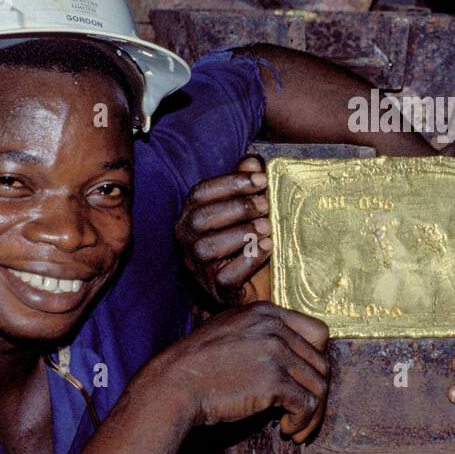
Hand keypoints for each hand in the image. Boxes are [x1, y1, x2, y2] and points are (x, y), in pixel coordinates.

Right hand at [170, 301, 329, 442]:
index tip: (305, 381)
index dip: (316, 359)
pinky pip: (306, 404)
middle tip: (302, 412)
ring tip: (297, 427)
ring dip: (312, 412)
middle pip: (320, 361)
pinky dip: (302, 422)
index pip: (317, 332)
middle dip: (316, 391)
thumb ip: (259, 333)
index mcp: (267, 312)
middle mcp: (275, 327)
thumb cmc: (197, 366)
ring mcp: (276, 352)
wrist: (174, 384)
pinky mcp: (275, 380)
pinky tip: (286, 430)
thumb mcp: (229, 330)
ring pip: (318, 385)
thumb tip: (290, 355)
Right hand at [176, 156, 271, 305]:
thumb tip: (252, 162)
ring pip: (207, 248)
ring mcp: (198, 267)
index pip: (200, 193)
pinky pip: (225, 277)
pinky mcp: (216, 291)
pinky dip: (248, 260)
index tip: (261, 179)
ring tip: (267, 228)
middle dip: (237, 207)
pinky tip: (267, 248)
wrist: (251, 289)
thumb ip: (246, 186)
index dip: (230, 182)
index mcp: (191, 216)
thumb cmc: (247, 243)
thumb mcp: (247, 211)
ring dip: (242, 233)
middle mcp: (187, 241)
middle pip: (201, 218)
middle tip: (266, 206)